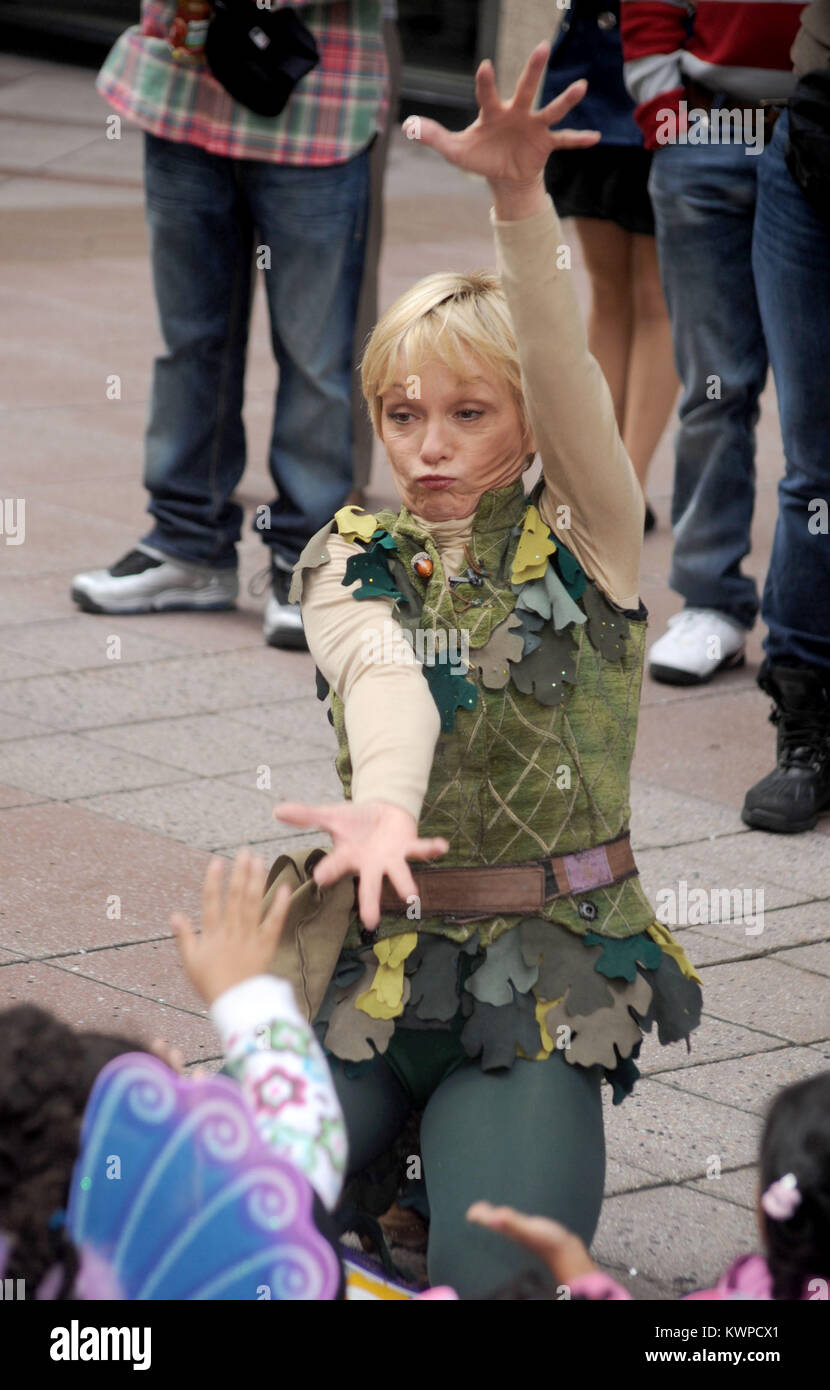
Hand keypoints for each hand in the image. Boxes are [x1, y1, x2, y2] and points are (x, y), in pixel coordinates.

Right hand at [171, 851, 290, 1005]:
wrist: (235, 1004)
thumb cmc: (210, 984)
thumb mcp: (191, 962)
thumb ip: (184, 936)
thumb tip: (174, 914)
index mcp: (212, 933)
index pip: (211, 901)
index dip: (214, 880)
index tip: (217, 861)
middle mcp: (231, 931)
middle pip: (236, 896)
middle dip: (240, 872)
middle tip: (244, 851)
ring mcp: (250, 936)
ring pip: (253, 903)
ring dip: (257, 880)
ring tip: (259, 860)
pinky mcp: (267, 945)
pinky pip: (274, 922)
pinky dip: (280, 905)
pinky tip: (285, 888)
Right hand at [273, 799, 447, 930]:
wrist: (381, 813)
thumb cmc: (354, 821)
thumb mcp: (329, 815)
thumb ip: (305, 815)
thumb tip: (275, 809)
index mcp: (349, 858)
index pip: (336, 866)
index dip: (329, 871)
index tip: (319, 878)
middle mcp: (371, 864)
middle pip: (369, 885)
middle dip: (370, 902)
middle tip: (370, 922)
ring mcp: (391, 859)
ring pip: (398, 875)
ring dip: (406, 885)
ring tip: (413, 897)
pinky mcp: (408, 847)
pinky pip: (421, 849)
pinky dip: (431, 848)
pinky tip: (442, 847)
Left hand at [404, 43, 598, 192]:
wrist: (503, 177)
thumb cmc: (480, 157)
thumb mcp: (455, 150)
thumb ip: (434, 136)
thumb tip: (407, 126)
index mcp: (493, 113)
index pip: (487, 94)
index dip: (486, 82)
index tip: (485, 67)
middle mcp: (517, 113)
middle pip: (526, 88)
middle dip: (533, 70)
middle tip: (542, 47)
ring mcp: (534, 127)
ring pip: (551, 109)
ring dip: (565, 100)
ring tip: (582, 87)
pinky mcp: (546, 144)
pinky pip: (564, 140)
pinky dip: (579, 139)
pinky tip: (596, 137)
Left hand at [467, 1202, 597, 1285]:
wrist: (567, 1253)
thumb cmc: (549, 1242)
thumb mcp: (529, 1230)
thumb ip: (512, 1222)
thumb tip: (495, 1216)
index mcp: (509, 1231)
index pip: (489, 1223)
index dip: (478, 1216)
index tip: (470, 1211)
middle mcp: (513, 1233)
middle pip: (493, 1225)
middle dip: (483, 1217)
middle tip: (474, 1210)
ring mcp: (522, 1233)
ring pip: (503, 1225)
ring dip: (494, 1217)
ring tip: (488, 1212)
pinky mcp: (532, 1233)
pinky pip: (515, 1225)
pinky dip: (509, 1219)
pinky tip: (512, 1218)